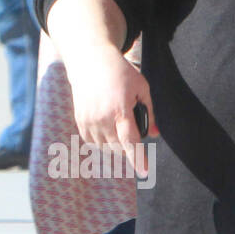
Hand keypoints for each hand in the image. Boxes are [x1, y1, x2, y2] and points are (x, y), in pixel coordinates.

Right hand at [66, 45, 156, 176]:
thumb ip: (150, 113)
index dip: (138, 159)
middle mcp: (102, 118)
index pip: (129, 141)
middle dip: (128, 146)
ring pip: (105, 147)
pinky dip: (101, 141)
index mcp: (120, 109)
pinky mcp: (80, 120)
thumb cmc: (120, 72)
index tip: (145, 172)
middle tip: (131, 127)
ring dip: (115, 145)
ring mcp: (89, 120)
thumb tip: (154, 134)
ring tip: (118, 125)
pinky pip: (91, 142)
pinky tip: (106, 128)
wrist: (90, 61)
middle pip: (118, 148)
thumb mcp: (142, 88)